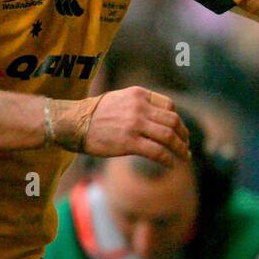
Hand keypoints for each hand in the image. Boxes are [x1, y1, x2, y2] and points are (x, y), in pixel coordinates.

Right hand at [75, 86, 190, 164]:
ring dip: (180, 148)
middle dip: (183, 135)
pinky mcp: (129, 142)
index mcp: (139, 94)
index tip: (180, 131)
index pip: (169, 105)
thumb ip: (140, 104)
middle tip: (186, 145)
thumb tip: (160, 119)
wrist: (73, 122)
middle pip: (173, 120)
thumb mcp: (120, 98)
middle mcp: (139, 107)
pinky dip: (168, 159)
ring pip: (169, 136)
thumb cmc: (95, 113)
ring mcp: (135, 125)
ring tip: (184, 156)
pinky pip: (157, 152)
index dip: (177, 120)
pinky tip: (171, 164)